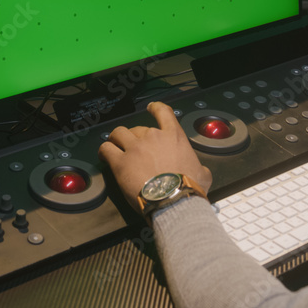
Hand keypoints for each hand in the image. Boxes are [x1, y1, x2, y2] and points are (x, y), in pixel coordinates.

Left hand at [98, 101, 212, 213]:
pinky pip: (107, 149)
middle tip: (134, 148)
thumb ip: (200, 167)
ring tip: (114, 145)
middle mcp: (153, 137)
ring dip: (115, 138)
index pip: (163, 112)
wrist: (173, 200)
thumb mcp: (203, 174)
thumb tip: (201, 172)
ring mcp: (135, 148)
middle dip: (134, 137)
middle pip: (137, 128)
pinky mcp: (120, 163)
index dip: (155, 108)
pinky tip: (105, 155)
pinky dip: (104, 151)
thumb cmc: (189, 188)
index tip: (151, 108)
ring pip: (118, 133)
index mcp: (174, 137)